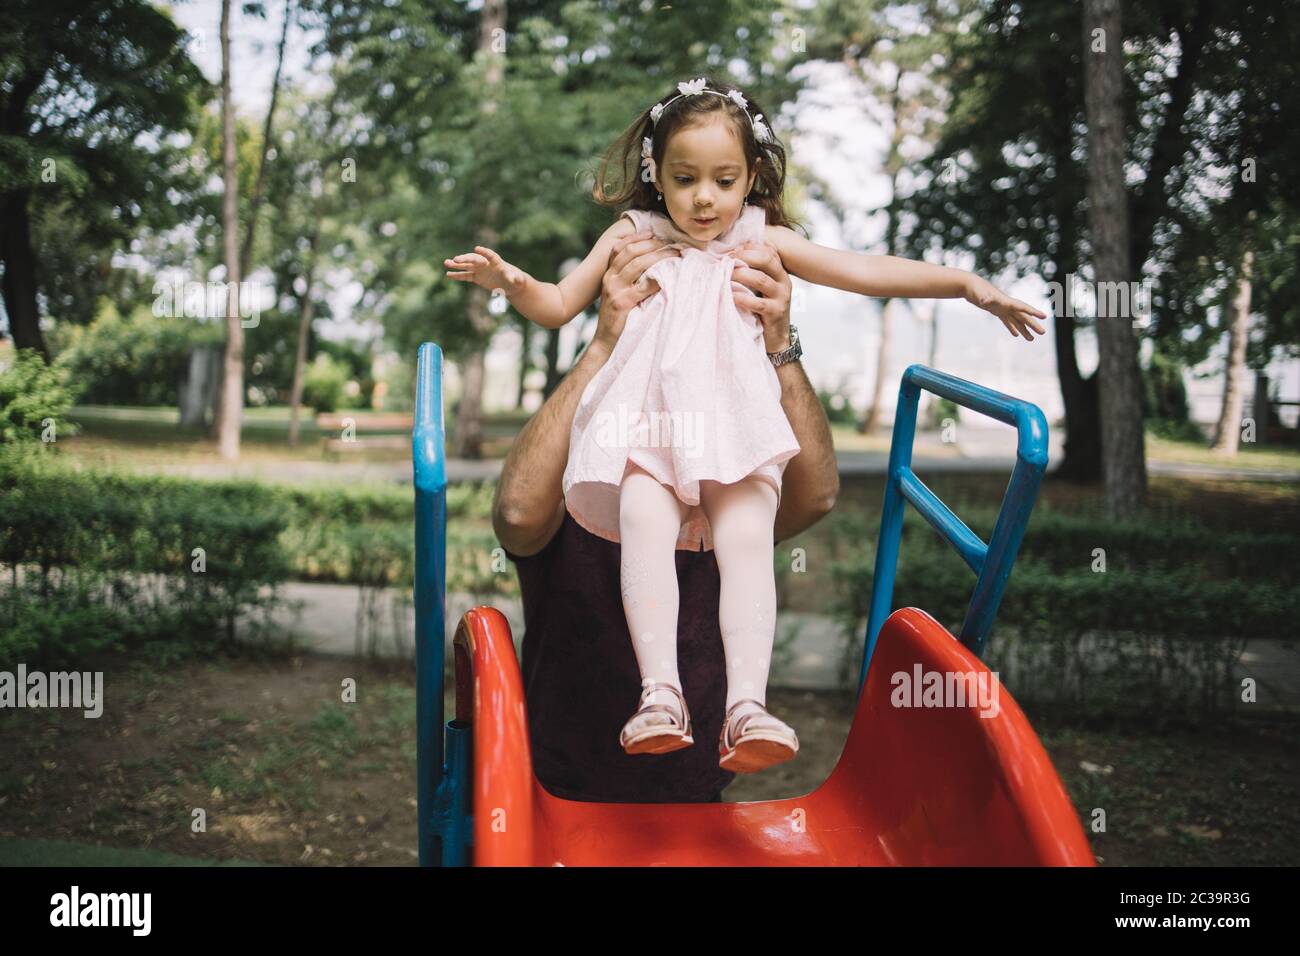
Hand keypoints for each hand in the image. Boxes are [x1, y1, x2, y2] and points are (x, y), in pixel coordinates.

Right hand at [443, 246, 527, 296]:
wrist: (511, 284)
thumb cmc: (516, 280)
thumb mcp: (518, 280)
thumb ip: (516, 278)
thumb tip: (517, 279)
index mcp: (496, 261)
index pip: (489, 255)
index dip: (484, 252)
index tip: (477, 249)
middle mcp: (486, 263)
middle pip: (474, 259)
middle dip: (465, 259)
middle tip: (455, 259)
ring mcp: (480, 270)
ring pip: (467, 266)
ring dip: (457, 265)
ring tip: (446, 263)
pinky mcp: (477, 277)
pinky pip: (466, 276)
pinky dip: (458, 275)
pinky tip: (448, 275)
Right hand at [591, 230, 681, 354]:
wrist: (605, 344)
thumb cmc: (617, 321)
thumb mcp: (617, 296)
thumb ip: (628, 281)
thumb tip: (650, 267)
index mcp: (607, 275)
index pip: (619, 247)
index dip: (636, 237)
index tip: (653, 233)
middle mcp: (609, 279)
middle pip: (630, 251)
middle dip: (653, 244)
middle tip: (672, 243)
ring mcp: (615, 290)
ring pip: (638, 263)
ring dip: (659, 256)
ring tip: (676, 254)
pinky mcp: (623, 302)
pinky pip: (644, 285)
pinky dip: (659, 277)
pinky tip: (670, 275)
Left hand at [729, 239, 793, 352]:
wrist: (777, 337)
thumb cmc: (764, 310)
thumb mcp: (762, 289)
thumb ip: (754, 272)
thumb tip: (733, 254)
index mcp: (780, 273)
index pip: (768, 251)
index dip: (749, 248)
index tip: (732, 251)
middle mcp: (784, 282)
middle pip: (766, 260)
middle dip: (745, 257)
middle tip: (728, 260)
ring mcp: (781, 297)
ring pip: (760, 279)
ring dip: (740, 275)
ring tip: (726, 275)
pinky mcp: (775, 312)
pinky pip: (757, 303)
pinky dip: (741, 298)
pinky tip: (730, 296)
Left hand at [965, 276, 1047, 340]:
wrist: (970, 286)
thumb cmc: (976, 289)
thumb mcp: (980, 294)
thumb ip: (985, 298)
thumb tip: (984, 300)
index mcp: (1007, 302)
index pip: (1023, 307)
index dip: (1034, 312)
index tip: (1044, 316)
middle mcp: (1007, 305)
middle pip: (1023, 316)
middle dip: (1033, 325)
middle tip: (1043, 332)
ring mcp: (1002, 309)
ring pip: (1017, 321)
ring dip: (1024, 330)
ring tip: (1031, 339)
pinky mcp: (996, 311)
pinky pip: (1007, 321)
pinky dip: (1012, 328)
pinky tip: (1017, 335)